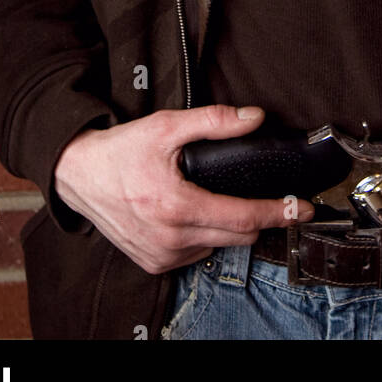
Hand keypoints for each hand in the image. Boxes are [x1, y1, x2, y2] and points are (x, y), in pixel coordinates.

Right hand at [53, 104, 315, 275]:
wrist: (78, 174)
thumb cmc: (120, 150)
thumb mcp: (166, 126)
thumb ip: (213, 122)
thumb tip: (253, 118)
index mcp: (176, 206)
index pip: (242, 217)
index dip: (278, 213)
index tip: (303, 209)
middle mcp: (170, 239)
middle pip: (237, 238)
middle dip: (259, 219)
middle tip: (272, 200)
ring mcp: (161, 256)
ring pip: (218, 248)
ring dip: (229, 228)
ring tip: (222, 201)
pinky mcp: (153, 263)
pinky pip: (195, 254)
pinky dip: (204, 237)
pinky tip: (196, 215)